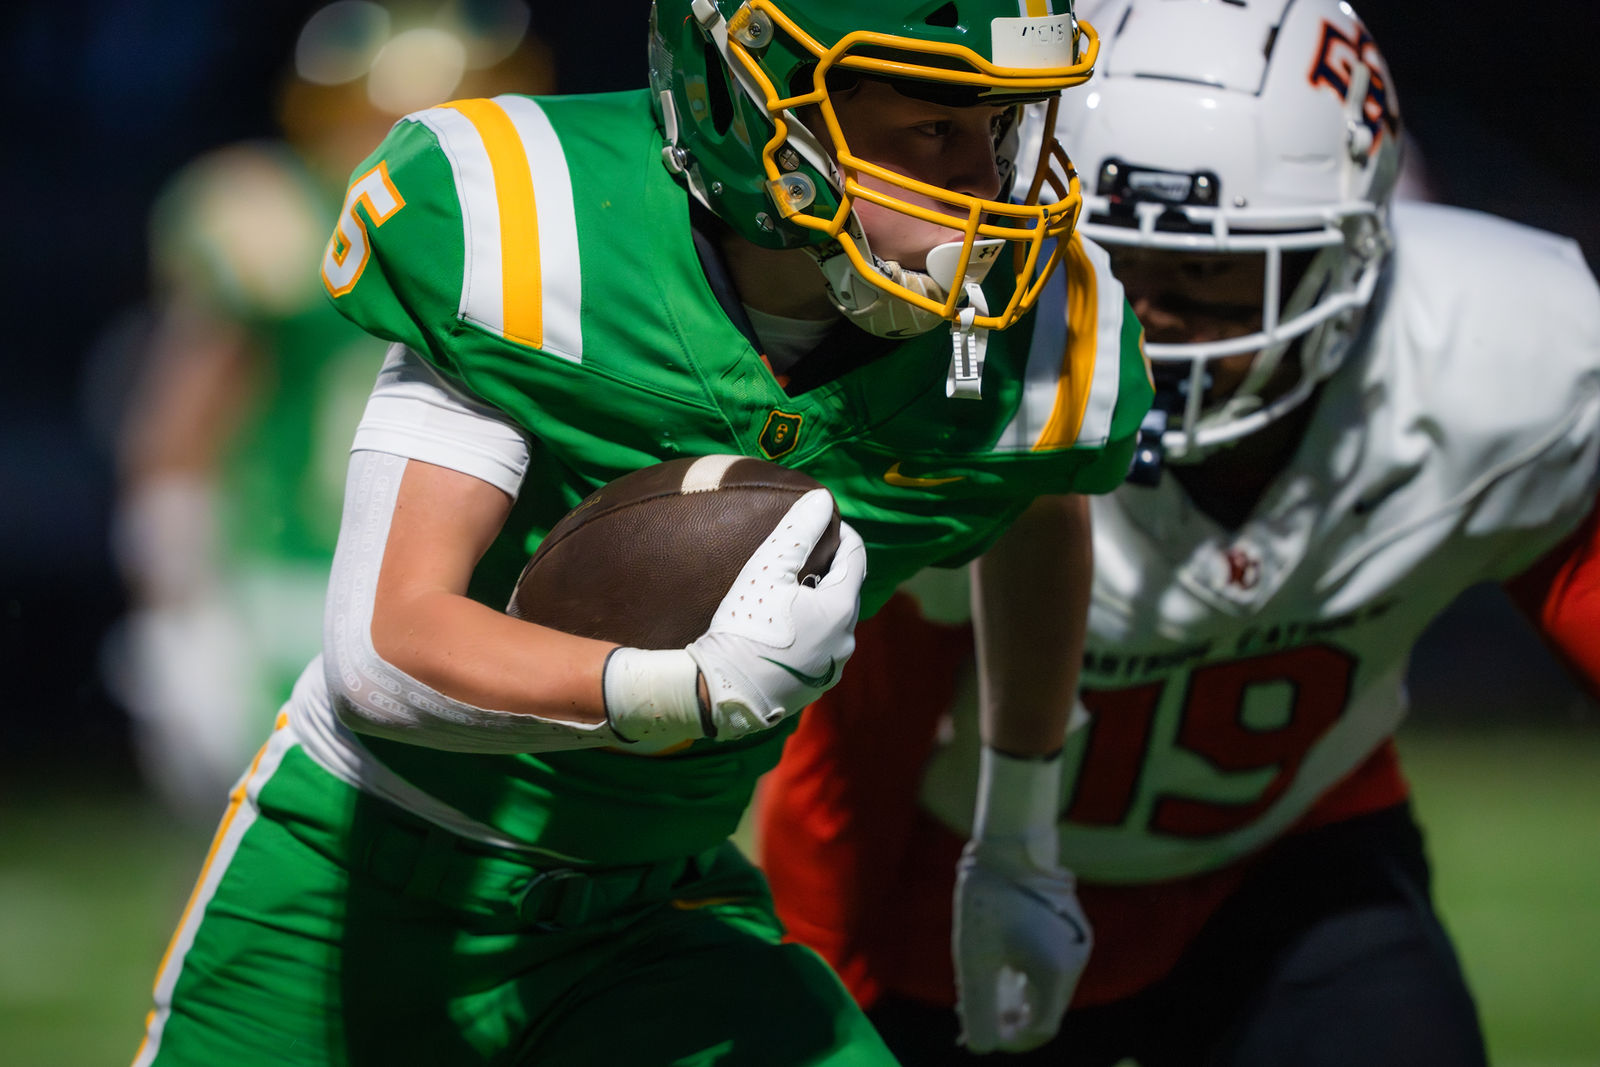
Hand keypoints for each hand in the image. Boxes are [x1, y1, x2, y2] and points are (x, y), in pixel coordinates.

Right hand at [688, 488, 866, 738]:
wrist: (722, 692)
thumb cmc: (744, 627)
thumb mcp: (767, 570)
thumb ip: (797, 531)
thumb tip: (821, 499)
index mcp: (841, 610)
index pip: (856, 557)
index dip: (840, 533)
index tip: (819, 522)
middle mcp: (847, 640)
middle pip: (846, 590)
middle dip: (828, 568)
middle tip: (799, 555)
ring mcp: (833, 667)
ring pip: (834, 621)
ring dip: (818, 601)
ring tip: (788, 591)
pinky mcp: (816, 686)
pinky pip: (821, 646)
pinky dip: (810, 629)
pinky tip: (783, 626)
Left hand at [954, 837, 1091, 1051]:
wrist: (1009, 841)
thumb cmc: (987, 897)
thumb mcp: (973, 956)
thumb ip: (978, 1006)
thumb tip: (980, 1048)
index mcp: (1054, 971)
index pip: (1040, 1029)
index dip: (1009, 1039)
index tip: (979, 1031)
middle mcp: (1075, 959)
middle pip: (1044, 1009)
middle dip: (1008, 1017)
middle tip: (972, 1010)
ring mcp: (1077, 943)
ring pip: (1047, 987)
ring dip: (1016, 996)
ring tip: (981, 986)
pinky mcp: (1072, 928)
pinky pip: (1051, 966)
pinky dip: (1027, 975)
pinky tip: (999, 964)